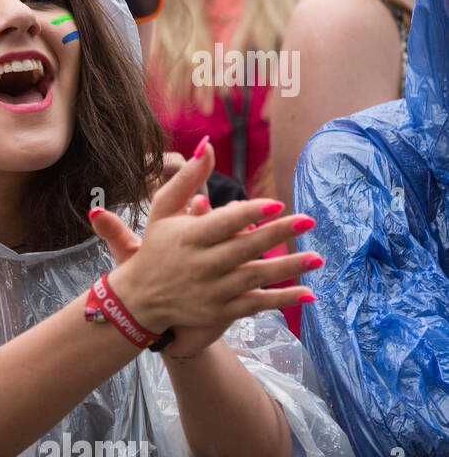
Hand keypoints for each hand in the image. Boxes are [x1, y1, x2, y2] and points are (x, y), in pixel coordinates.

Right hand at [96, 138, 320, 357]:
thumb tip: (207, 144)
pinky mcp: (219, 312)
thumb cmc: (155, 246)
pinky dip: (282, 300)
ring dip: (287, 268)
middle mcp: (200, 265)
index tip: (277, 203)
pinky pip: (255, 305)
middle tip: (309, 220)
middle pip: (243, 249)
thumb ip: (187, 179)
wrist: (139, 298)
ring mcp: (211, 291)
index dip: (249, 213)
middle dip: (277, 235)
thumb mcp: (162, 210)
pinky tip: (309, 294)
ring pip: (254, 278)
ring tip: (317, 257)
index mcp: (187, 237)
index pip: (222, 223)